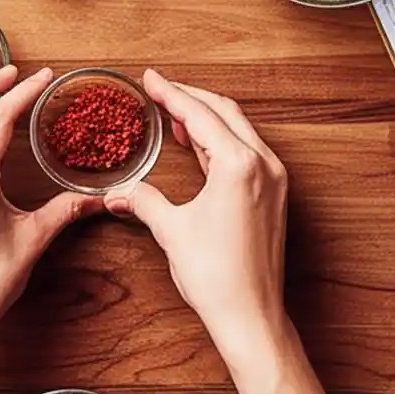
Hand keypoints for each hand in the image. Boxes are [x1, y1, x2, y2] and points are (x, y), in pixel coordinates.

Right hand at [105, 70, 288, 363]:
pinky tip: (202, 147)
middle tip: (160, 91)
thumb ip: (144, 201)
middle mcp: (264, 165)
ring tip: (176, 115)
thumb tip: (119, 193)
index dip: (171, 94)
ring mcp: (274, 180)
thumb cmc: (217, 276)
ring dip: (208, 118)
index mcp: (239, 165)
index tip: (151, 79)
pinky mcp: (275, 196)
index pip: (201, 115)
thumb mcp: (172, 231)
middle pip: (225, 112)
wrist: (251, 315)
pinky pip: (248, 153)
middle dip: (190, 98)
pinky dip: (222, 142)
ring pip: (239, 130)